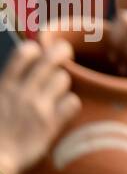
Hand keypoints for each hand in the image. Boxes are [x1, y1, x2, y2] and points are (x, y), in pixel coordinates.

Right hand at [0, 40, 79, 173]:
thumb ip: (8, 85)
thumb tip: (19, 71)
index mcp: (5, 86)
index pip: (25, 52)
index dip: (36, 49)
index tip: (39, 52)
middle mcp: (23, 93)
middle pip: (51, 59)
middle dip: (61, 51)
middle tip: (65, 53)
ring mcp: (39, 107)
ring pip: (63, 79)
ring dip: (63, 83)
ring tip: (57, 91)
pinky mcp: (51, 124)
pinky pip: (72, 102)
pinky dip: (71, 104)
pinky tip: (64, 109)